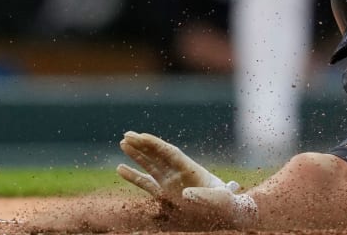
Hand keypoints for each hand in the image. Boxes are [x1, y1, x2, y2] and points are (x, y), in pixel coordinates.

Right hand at [117, 131, 256, 225]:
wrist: (226, 212)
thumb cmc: (225, 203)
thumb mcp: (219, 198)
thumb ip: (204, 196)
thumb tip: (185, 194)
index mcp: (190, 169)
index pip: (169, 152)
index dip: (155, 144)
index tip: (141, 136)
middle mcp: (178, 172)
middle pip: (157, 154)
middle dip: (143, 144)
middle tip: (127, 134)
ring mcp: (171, 182)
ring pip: (150, 165)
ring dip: (137, 155)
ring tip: (123, 143)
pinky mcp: (165, 193)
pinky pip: (146, 183)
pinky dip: (133, 176)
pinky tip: (120, 168)